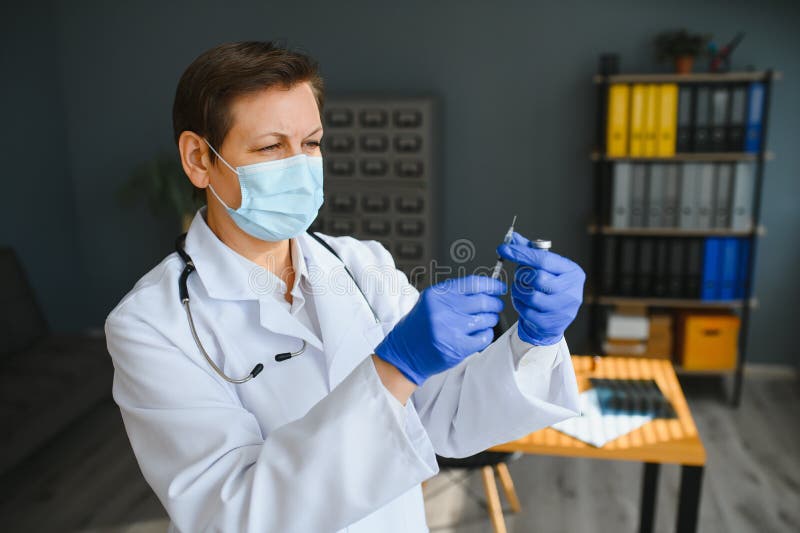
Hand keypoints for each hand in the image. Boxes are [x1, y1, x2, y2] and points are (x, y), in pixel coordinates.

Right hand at [375, 275, 505, 384]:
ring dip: (490, 320)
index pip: (473, 283)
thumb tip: (485, 289)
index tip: (499, 288)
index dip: (491, 285)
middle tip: (495, 306)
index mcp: (438, 295)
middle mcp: (444, 310)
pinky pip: (484, 337)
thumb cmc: (419, 327)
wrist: (404, 352)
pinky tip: (478, 334)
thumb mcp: (431, 302)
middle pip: (483, 301)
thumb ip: (454, 294)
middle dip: (494, 304)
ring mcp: (451, 329)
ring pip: (486, 319)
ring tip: (483, 322)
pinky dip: (486, 334)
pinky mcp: (458, 347)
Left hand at [497, 232, 584, 345]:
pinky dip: (519, 304)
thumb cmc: (548, 287)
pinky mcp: (552, 324)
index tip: (504, 248)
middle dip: (522, 275)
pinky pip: (527, 312)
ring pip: (531, 295)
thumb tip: (513, 237)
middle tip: (521, 276)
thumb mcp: (544, 267)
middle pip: (537, 278)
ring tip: (520, 288)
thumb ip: (530, 251)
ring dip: (519, 290)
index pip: (544, 259)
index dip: (521, 253)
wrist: (554, 319)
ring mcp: (564, 309)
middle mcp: (572, 290)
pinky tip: (523, 301)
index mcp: (572, 272)